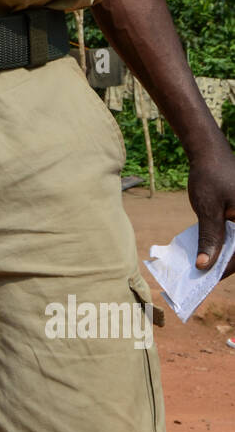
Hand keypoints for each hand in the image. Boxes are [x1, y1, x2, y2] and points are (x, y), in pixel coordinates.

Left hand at [187, 137, 234, 276]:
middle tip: (204, 273)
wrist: (210, 153)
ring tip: (205, 263)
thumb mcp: (208, 211)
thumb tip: (205, 265)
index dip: (227, 267)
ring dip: (225, 252)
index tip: (208, 278)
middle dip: (225, 262)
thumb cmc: (210, 178)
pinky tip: (210, 247)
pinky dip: (226, 241)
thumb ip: (210, 238)